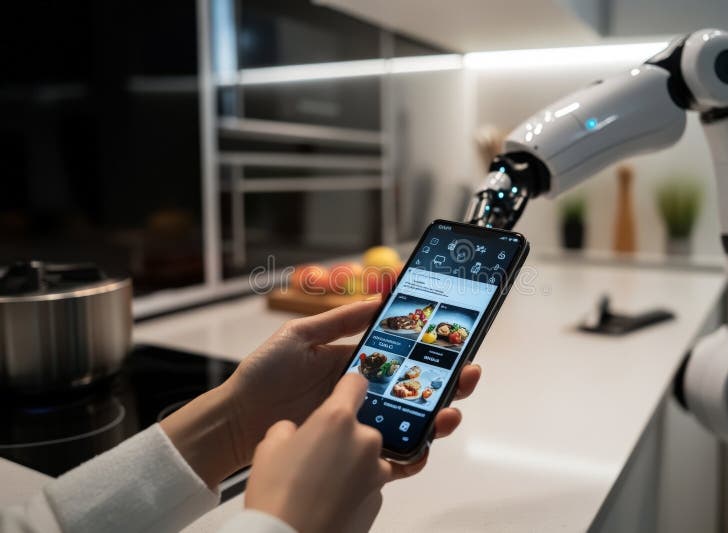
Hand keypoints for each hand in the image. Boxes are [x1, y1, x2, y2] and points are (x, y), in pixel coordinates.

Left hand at [161, 300, 480, 487]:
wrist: (238, 419)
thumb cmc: (263, 374)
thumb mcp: (300, 335)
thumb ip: (339, 319)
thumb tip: (378, 299)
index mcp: (354, 360)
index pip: (400, 352)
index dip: (427, 349)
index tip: (453, 341)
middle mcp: (363, 389)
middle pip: (414, 385)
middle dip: (446, 380)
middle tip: (468, 374)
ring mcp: (359, 419)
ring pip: (409, 416)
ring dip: (437, 412)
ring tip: (451, 408)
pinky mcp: (351, 446)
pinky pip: (389, 448)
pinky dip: (413, 447)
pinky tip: (428, 441)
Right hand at [244, 373, 389, 532]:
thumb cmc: (277, 497)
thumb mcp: (269, 448)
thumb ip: (288, 429)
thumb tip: (294, 432)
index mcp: (338, 420)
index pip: (357, 383)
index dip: (348, 385)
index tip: (345, 390)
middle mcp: (365, 441)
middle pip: (359, 426)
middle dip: (341, 437)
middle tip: (314, 456)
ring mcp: (376, 472)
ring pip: (365, 457)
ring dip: (349, 464)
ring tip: (318, 484)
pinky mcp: (378, 500)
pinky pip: (367, 483)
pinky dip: (353, 488)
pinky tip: (327, 500)